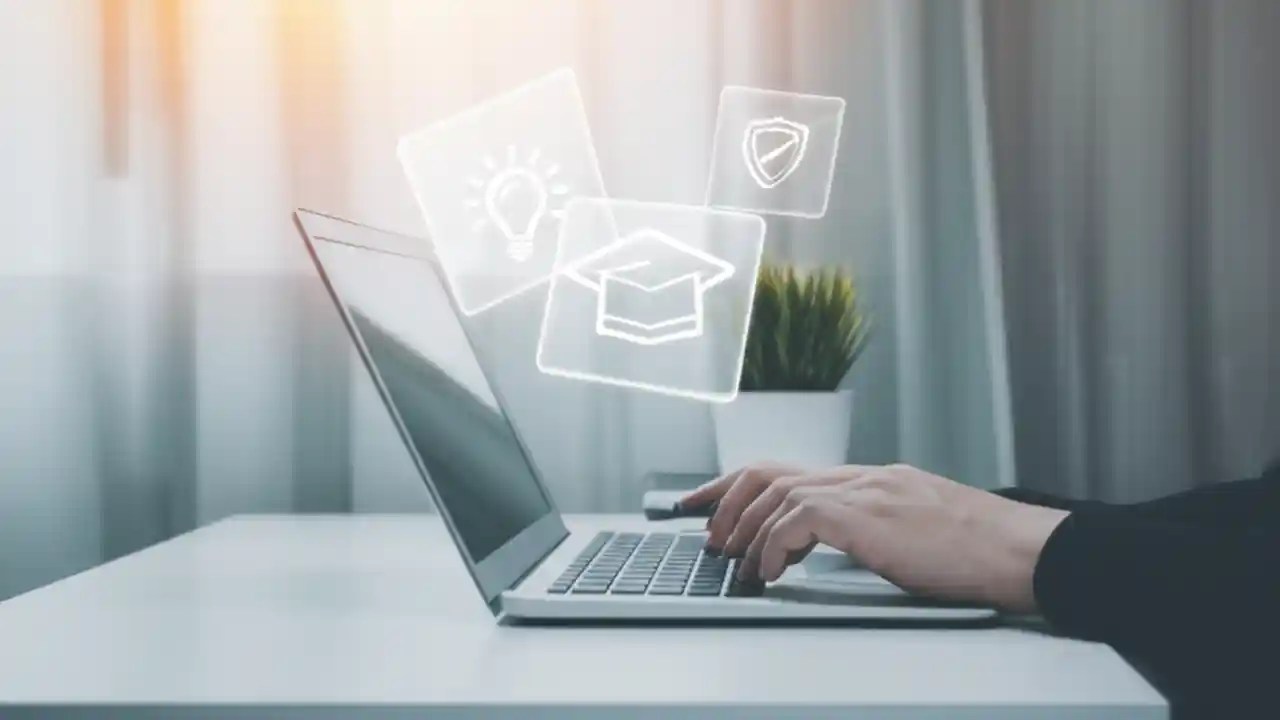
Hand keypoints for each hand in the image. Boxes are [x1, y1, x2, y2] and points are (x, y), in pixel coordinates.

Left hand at [684, 463, 1068, 611]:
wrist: (1017, 549)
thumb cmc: (975, 550)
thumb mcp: (911, 530)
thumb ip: (868, 528)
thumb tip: (826, 546)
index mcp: (867, 480)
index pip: (785, 469)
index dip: (736, 484)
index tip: (705, 503)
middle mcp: (859, 477)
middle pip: (766, 471)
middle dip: (723, 500)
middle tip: (708, 537)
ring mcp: (864, 491)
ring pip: (775, 492)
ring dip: (747, 530)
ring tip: (739, 564)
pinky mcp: (867, 516)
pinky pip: (797, 517)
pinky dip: (773, 544)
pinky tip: (772, 572)